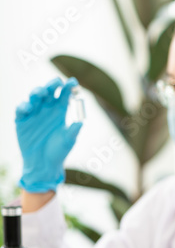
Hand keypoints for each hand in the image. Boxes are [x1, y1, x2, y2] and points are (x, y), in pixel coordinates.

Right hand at [16, 77, 82, 192]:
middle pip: (49, 92)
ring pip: (34, 97)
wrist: (43, 165)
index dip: (68, 87)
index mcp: (60, 111)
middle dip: (52, 85)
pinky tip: (28, 108)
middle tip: (56, 82)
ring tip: (41, 93)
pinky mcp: (22, 120)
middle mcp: (47, 109)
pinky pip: (21, 110)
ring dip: (37, 92)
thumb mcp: (68, 141)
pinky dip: (23, 106)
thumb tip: (81, 122)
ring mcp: (34, 113)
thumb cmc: (58, 152)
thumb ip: (73, 131)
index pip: (64, 95)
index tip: (73, 82)